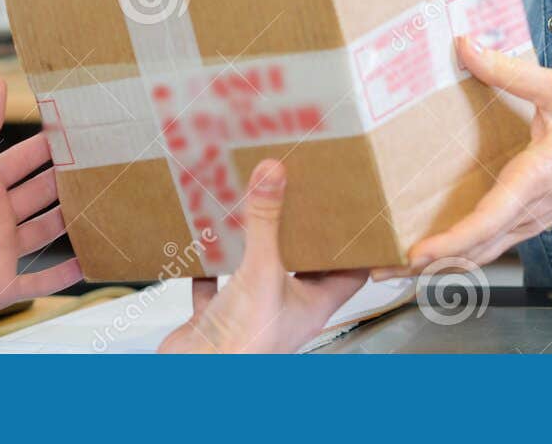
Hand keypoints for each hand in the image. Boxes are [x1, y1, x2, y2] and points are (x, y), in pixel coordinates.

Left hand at [0, 78, 80, 320]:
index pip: (22, 161)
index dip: (46, 147)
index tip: (74, 132)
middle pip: (39, 194)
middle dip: (65, 179)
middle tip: (97, 163)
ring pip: (45, 232)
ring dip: (69, 220)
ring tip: (100, 204)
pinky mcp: (2, 284)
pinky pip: (40, 282)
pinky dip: (64, 275)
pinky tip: (86, 261)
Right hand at [159, 160, 366, 352]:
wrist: (196, 377)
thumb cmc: (244, 346)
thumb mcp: (261, 271)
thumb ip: (266, 222)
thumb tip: (274, 174)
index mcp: (313, 304)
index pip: (350, 271)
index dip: (355, 243)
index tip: (354, 211)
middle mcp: (286, 308)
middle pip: (303, 265)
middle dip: (302, 233)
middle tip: (304, 196)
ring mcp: (252, 312)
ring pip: (258, 271)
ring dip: (255, 242)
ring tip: (257, 207)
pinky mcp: (219, 315)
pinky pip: (216, 284)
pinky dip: (211, 263)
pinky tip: (207, 240)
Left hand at [376, 36, 551, 275]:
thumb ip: (510, 71)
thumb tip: (464, 46)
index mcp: (533, 179)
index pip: (490, 219)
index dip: (453, 240)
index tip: (418, 252)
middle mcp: (524, 211)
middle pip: (470, 251)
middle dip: (424, 264)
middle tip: (376, 269)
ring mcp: (522, 225)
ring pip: (474, 256)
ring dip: (432, 266)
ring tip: (386, 269)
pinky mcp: (519, 226)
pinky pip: (483, 249)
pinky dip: (452, 257)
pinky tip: (423, 257)